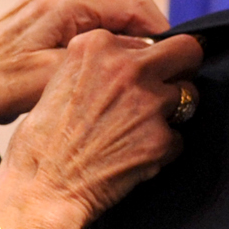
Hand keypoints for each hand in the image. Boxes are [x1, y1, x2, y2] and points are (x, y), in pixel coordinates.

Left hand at [0, 0, 168, 152]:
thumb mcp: (53, 80)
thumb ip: (100, 62)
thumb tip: (144, 55)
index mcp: (62, 1)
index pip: (132, 2)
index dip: (160, 29)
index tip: (175, 58)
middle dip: (151, 22)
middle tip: (162, 58)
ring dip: (133, 23)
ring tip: (140, 60)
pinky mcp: (49, 5)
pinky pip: (97, 5)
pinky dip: (114, 25)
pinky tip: (114, 56)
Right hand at [0, 29, 203, 228]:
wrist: (41, 189)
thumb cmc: (42, 141)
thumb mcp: (59, 80)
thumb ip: (98, 65)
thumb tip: (134, 63)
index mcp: (97, 45)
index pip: (149, 39)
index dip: (148, 60)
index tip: (142, 76)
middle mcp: (127, 67)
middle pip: (187, 52)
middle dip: (183, 69)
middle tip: (172, 88)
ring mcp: (147, 102)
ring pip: (187, 97)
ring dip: (171, 114)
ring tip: (139, 132)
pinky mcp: (160, 139)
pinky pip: (178, 139)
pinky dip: (162, 149)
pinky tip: (134, 158)